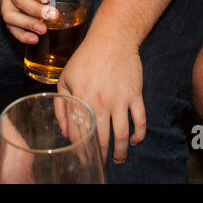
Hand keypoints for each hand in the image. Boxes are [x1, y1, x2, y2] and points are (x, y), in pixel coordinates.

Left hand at [58, 35, 143, 164]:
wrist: (112, 39)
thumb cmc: (85, 58)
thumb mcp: (65, 78)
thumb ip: (61, 105)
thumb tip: (64, 131)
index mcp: (81, 100)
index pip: (80, 134)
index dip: (81, 149)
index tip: (82, 157)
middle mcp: (100, 103)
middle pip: (102, 139)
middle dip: (100, 156)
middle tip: (100, 163)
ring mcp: (120, 100)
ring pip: (122, 135)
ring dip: (120, 152)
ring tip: (118, 159)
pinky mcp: (135, 95)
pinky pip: (140, 120)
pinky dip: (139, 134)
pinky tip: (134, 140)